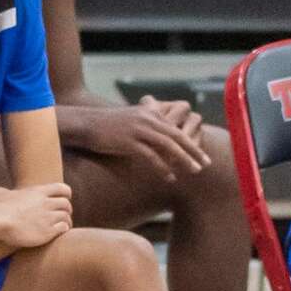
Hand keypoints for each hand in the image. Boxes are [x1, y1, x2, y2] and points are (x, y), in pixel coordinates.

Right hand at [0, 182, 72, 248]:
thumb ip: (3, 191)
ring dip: (67, 221)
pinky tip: (60, 232)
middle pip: (66, 204)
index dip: (66, 193)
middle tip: (65, 213)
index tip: (66, 197)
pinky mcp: (47, 232)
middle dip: (67, 209)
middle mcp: (46, 203)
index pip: (61, 188)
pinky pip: (63, 229)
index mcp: (38, 192)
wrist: (0, 221)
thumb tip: (0, 192)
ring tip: (65, 225)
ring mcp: (48, 217)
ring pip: (66, 217)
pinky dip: (64, 229)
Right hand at [77, 99, 210, 179]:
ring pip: (168, 145)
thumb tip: (160, 140)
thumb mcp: (131, 121)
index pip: (176, 128)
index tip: (201, 154)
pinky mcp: (128, 141)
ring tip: (194, 171)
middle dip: (194, 150)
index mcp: (150, 113)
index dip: (191, 142)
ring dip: (183, 159)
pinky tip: (170, 177)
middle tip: (206, 163)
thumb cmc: (107, 126)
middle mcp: (148, 119)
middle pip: (177, 135)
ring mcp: (138, 129)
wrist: (84, 124)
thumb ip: (147, 127)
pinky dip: (162, 167)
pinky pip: (151, 156)